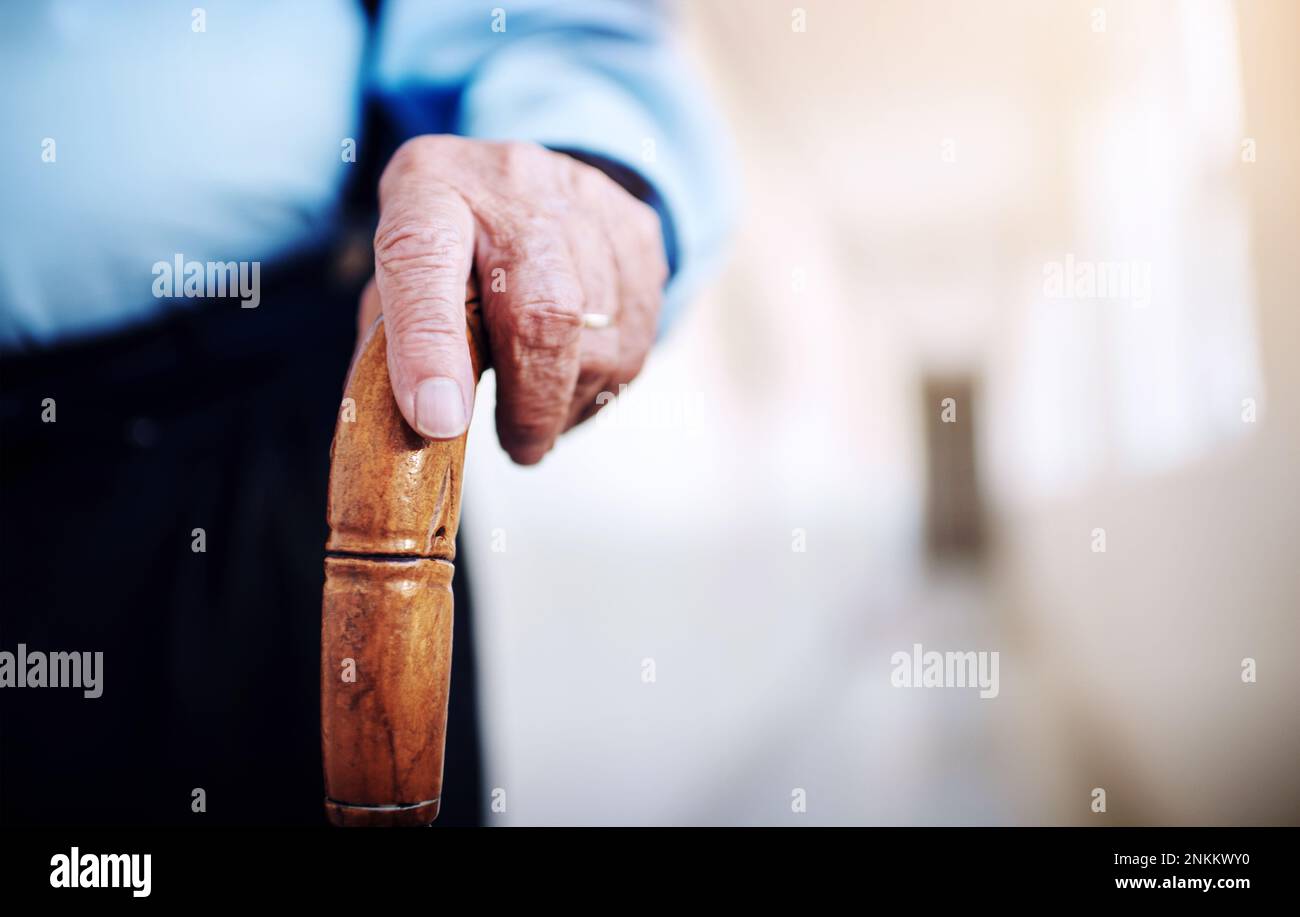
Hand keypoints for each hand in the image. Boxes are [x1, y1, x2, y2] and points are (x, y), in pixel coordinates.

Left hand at [358, 135, 666, 463]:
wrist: (520, 181)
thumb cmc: (446, 251)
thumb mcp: (395, 279)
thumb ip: (393, 350)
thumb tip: (417, 434)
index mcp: (427, 191)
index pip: (423, 260)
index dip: (430, 348)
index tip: (440, 423)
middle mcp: (510, 183)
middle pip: (542, 307)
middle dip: (533, 402)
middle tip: (520, 447)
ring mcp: (584, 200)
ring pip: (601, 332)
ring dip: (572, 400)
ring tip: (544, 420)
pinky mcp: (637, 228)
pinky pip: (639, 330)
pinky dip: (607, 380)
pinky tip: (577, 386)